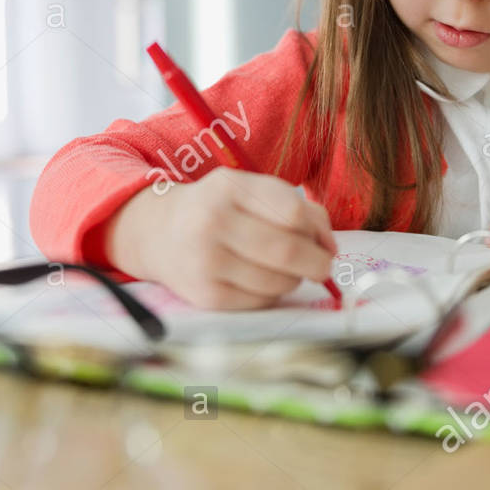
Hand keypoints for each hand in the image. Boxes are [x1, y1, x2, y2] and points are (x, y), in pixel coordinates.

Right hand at [106, 167, 337, 309]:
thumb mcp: (250, 191)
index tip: (323, 240)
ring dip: (294, 279)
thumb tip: (330, 247)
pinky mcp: (206, 296)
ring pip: (279, 281)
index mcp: (229, 187)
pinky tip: (260, 282)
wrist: (158, 233)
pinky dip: (272, 295)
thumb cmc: (218, 209)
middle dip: (317, 263)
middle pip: (287, 251)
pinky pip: (261, 302)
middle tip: (322, 266)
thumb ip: (298, 208)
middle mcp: (213, 222)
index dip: (318, 231)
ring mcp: (206, 261)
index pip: (293, 212)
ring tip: (285, 270)